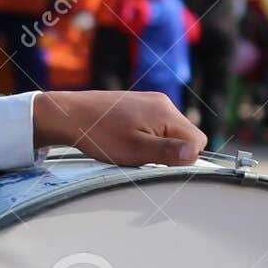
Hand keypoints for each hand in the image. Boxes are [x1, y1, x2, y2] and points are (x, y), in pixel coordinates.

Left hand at [34, 90, 206, 166]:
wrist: (70, 115)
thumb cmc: (100, 135)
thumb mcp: (134, 150)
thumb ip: (167, 152)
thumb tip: (195, 153)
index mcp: (165, 113)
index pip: (198, 141)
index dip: (185, 159)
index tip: (161, 165)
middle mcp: (163, 103)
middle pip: (187, 136)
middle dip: (172, 152)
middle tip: (145, 159)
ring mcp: (152, 102)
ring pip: (172, 132)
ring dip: (160, 146)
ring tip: (134, 149)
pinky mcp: (141, 105)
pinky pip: (158, 126)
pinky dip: (149, 138)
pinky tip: (129, 141)